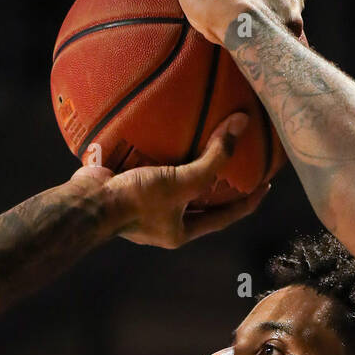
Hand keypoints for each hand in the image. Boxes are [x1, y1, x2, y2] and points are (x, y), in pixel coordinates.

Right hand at [70, 112, 269, 247]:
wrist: (87, 203)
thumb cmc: (137, 201)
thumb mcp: (182, 181)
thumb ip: (214, 158)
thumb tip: (242, 123)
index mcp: (181, 231)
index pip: (225, 217)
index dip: (248, 202)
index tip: (266, 185)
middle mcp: (164, 222)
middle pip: (201, 202)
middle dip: (218, 185)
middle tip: (239, 163)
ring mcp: (143, 206)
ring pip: (174, 184)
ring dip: (188, 165)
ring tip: (204, 142)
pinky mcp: (126, 186)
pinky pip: (149, 167)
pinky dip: (159, 151)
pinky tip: (165, 130)